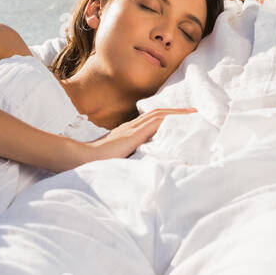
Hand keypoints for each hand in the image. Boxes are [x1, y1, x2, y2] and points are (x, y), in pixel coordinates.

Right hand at [79, 107, 198, 161]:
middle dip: (177, 111)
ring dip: (176, 113)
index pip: (151, 119)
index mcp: (127, 132)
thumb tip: (139, 163)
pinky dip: (168, 119)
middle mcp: (131, 126)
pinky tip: (179, 119)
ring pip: (159, 115)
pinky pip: (154, 123)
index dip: (167, 116)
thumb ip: (127, 156)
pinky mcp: (133, 135)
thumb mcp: (116, 158)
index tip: (182, 117)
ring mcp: (131, 129)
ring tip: (193, 113)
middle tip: (194, 111)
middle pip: (158, 113)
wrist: (81, 158)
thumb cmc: (95, 162)